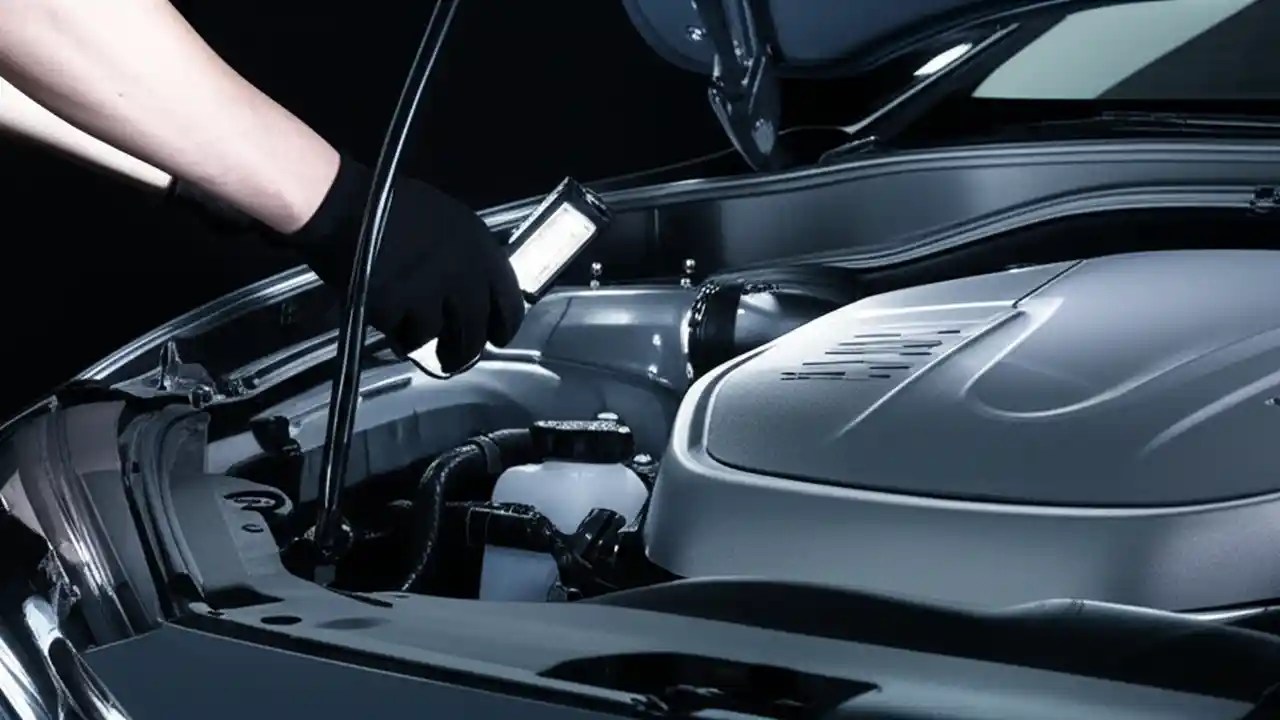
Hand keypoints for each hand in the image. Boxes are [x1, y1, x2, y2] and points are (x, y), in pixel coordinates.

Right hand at [283, 156, 524, 372]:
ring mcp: (426, 294)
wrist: (345, 205)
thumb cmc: (393, 205)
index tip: (497, 338)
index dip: (505, 327)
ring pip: (435, 337)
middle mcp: (461, 275)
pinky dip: (396, 335)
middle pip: (474, 332)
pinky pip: (401, 336)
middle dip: (464, 351)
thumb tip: (474, 292)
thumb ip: (468, 258)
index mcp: (480, 250)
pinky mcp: (393, 310)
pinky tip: (390, 325)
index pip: (510, 304)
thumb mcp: (449, 223)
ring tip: (413, 337)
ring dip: (425, 342)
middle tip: (455, 359)